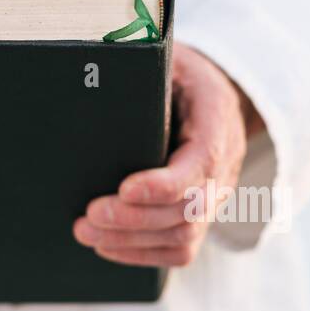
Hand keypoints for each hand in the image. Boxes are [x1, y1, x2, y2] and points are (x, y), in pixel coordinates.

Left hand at [73, 43, 257, 267]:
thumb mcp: (169, 55)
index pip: (201, 163)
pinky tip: (106, 246)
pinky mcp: (200, 216)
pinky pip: (179, 249)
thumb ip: (143, 64)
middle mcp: (224, 167)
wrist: (216, 94)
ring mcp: (215, 197)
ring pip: (183, 236)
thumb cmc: (180, 73)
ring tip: (85, 232)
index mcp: (217, 122)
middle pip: (187, 209)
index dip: (164, 184)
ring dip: (131, 241)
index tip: (124, 189)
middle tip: (87, 216)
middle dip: (134, 219)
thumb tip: (95, 67)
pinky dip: (142, 254)